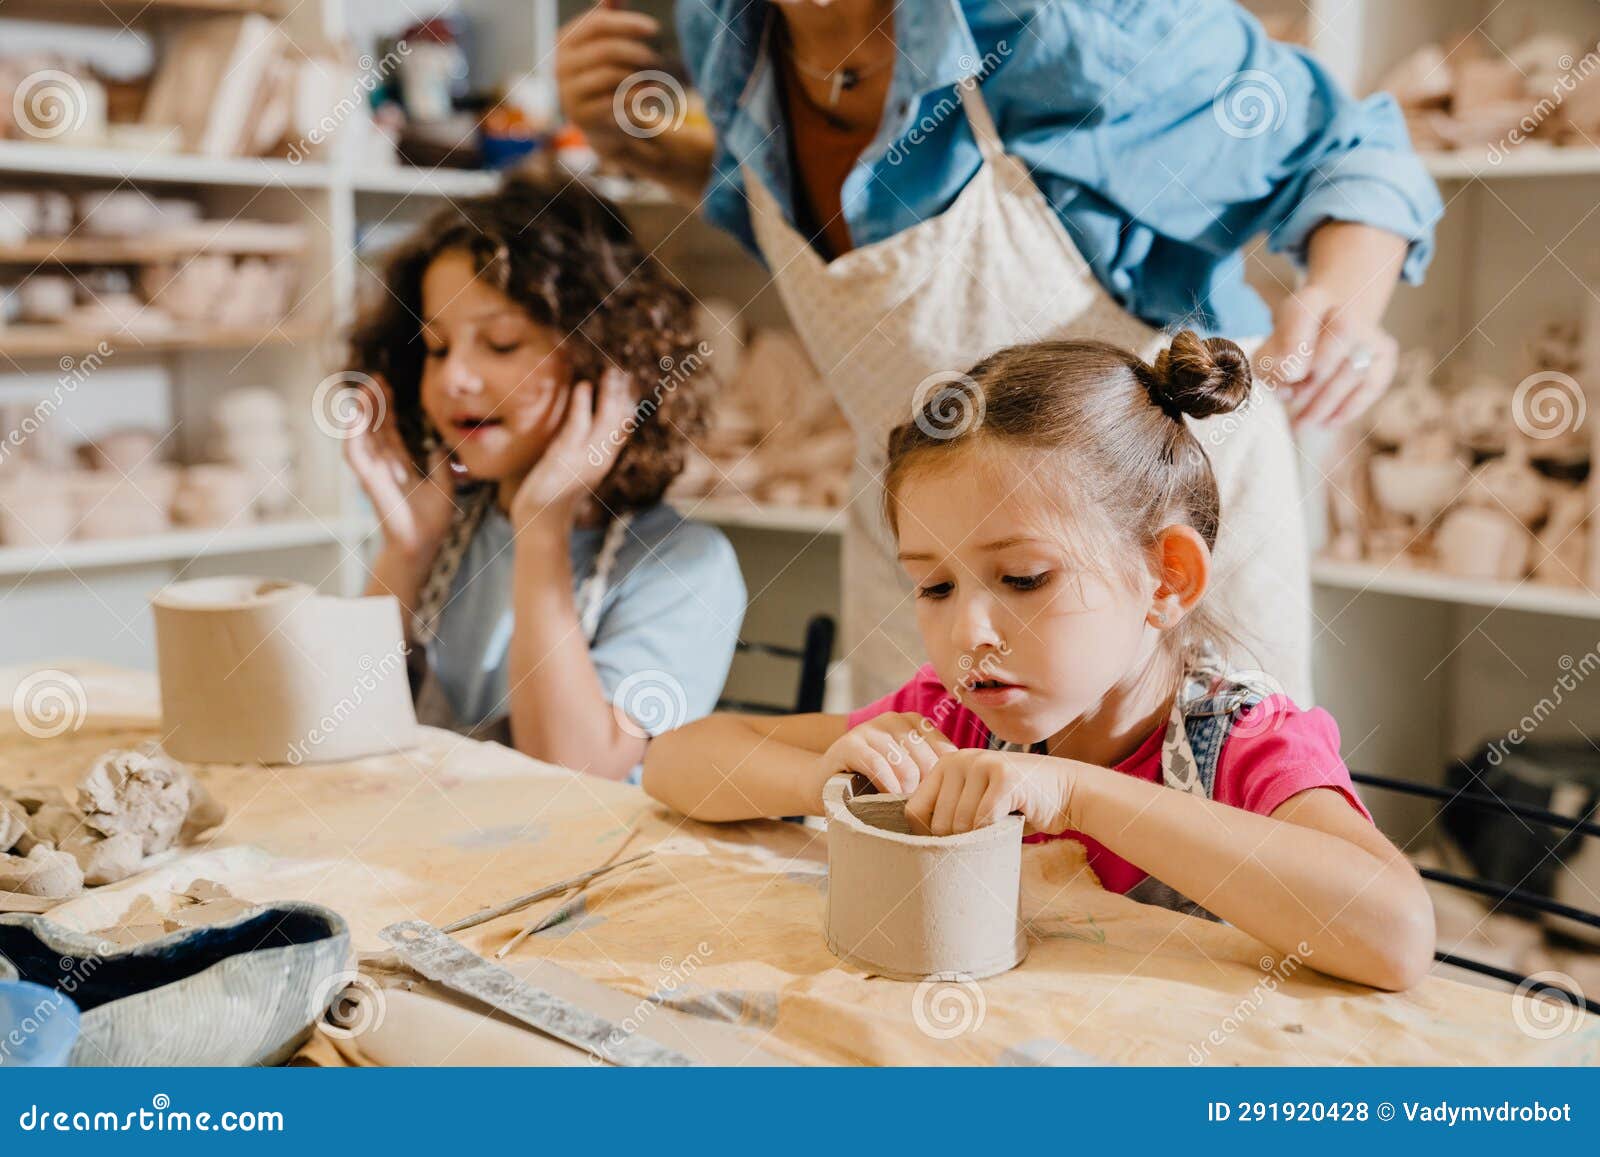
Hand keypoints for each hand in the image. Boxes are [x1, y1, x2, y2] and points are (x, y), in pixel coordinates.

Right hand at [343, 374, 457, 559]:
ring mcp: (373, 472)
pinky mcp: (368, 482)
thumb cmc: (432, 520)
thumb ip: (442, 463)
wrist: (423, 544)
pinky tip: (354, 416)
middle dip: (374, 401)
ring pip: (361, 435)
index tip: (387, 383)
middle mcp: (383, 464)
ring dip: (360, 412)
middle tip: (376, 376)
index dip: (386, 405)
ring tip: (364, 389)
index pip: (388, 427)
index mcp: (398, 462)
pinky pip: (355, 456)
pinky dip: (353, 436)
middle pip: (373, 425)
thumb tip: (443, 445)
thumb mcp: (445, 484)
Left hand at [509, 368, 634, 534]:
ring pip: (608, 419)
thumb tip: (584, 419)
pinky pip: (580, 424)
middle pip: (623, 420)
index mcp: (605, 460)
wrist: (542, 520)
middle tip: (625, 368)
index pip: (625, 426)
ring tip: (612, 371)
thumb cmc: (554, 491)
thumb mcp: (574, 465)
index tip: (631, 380)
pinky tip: (585, 386)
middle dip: (625, 393)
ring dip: (611, 392)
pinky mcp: (568, 458)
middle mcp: (603, 459)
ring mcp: (587, 459)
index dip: (630, 403)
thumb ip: (582, 444)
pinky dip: (584, 403)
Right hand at [556, 6, 667, 166]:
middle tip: (657, 59)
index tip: (654, 29)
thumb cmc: (607, 75)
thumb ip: (609, 18)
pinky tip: (651, 93)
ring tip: (655, 77)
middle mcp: (560, 66)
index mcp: (564, 41)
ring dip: (640, 74)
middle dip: (637, 52)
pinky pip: (617, 100)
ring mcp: (569, 93)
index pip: (597, 24)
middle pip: (606, 50)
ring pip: (612, 75)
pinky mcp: (583, 117)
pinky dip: (638, 94)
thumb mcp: (606, 45)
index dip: (627, 23)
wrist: (601, 122)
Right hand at [809, 713, 955, 802]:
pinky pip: (877, 764)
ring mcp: (871, 728)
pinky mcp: (850, 743)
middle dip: (928, 790)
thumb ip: (932, 773)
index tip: (944, 806)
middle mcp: (895, 719)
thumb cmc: (873, 784)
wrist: (825, 785)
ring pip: (905, 763)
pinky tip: (889, 798)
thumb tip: (967, 791)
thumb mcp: (906, 773)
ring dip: (908, 791)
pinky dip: (887, 784)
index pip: (945, 752)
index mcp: (915, 723)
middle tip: (925, 814)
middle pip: (928, 759)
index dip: (948, 782)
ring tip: (907, 810)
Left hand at [905, 750, 1079, 836]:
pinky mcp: (1004, 775)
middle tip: (984, 836)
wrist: (1066, 793)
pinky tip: (1012, 819)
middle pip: (937, 823)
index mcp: (945, 765)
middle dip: (960, 841)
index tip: (951, 845)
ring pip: (961, 825)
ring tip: (998, 826)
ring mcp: (981, 763)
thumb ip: (948, 814)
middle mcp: (958, 759)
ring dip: (980, 838)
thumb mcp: (974, 805)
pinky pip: (985, 821)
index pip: (914, 810)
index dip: (928, 836)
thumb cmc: (1017, 806)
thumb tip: (913, 850)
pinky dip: (997, 832)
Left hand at [1255, 286, 1399, 431]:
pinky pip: (1373, 383)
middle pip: (1339, 338)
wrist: (1327, 330)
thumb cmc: (1291, 345)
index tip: (1289, 375)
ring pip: (1355, 368)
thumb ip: (1269, 368)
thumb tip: (1287, 392)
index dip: (1297, 343)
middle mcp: (1347, 310)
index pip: (1304, 314)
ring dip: (1326, 402)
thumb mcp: (1268, 351)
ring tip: (1303, 422)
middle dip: (1313, 380)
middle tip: (1293, 404)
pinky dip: (1350, 407)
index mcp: (1311, 301)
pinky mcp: (1385, 352)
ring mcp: (1370, 331)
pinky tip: (1329, 423)